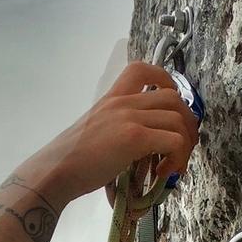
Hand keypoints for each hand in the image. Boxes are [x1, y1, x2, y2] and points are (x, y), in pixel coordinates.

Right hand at [24, 62, 199, 214]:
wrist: (54, 172)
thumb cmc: (69, 161)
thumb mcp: (93, 133)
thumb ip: (116, 131)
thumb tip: (140, 152)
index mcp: (111, 99)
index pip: (142, 70)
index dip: (167, 81)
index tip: (171, 104)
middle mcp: (122, 103)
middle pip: (173, 98)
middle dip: (187, 123)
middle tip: (182, 146)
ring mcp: (129, 118)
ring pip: (178, 119)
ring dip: (185, 144)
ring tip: (174, 164)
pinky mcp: (134, 137)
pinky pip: (173, 141)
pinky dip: (177, 157)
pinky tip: (163, 172)